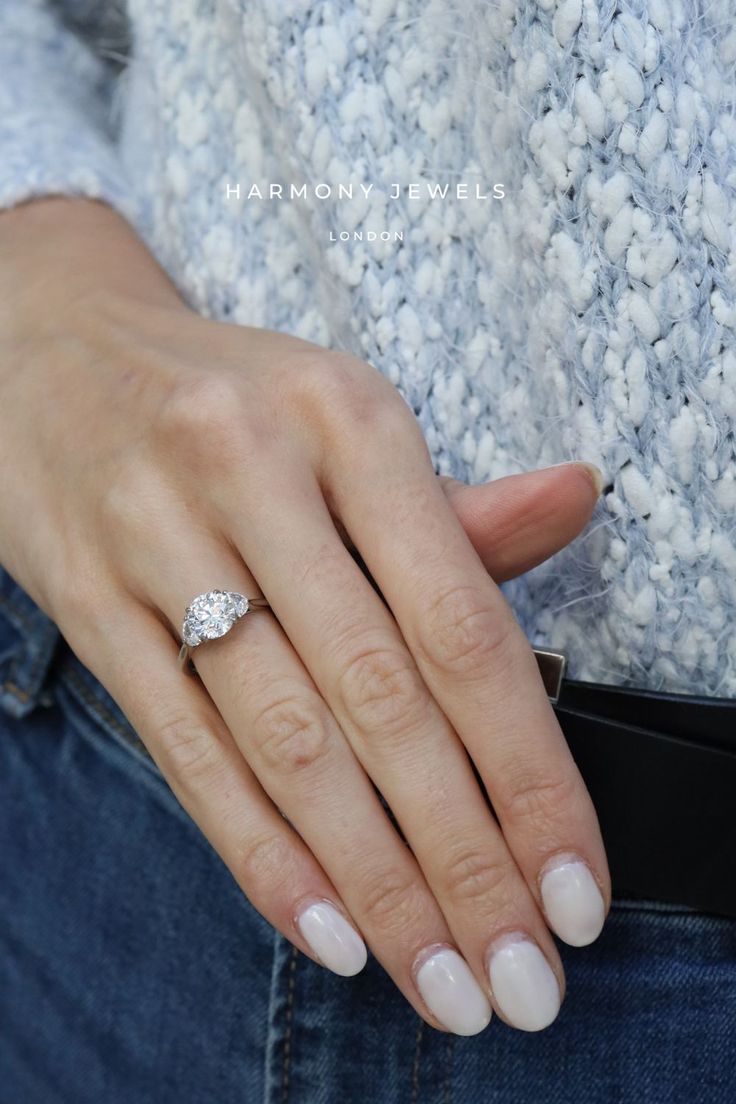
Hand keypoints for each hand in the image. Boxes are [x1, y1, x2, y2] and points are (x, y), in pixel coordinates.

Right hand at [0, 198, 609, 1035]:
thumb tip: (575, 501)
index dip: (529, 770)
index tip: (574, 885)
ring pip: (284, 741)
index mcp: (347, 416)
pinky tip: (326, 926)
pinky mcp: (87, 598)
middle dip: (462, 858)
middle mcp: (253, 470)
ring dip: (372, 879)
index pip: (462, 624)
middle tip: (520, 976)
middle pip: (380, 701)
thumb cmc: (231, 400)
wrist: (51, 352)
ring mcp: (156, 537)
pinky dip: (260, 849)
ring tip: (438, 975)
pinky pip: (183, 746)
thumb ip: (454, 504)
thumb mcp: (344, 418)